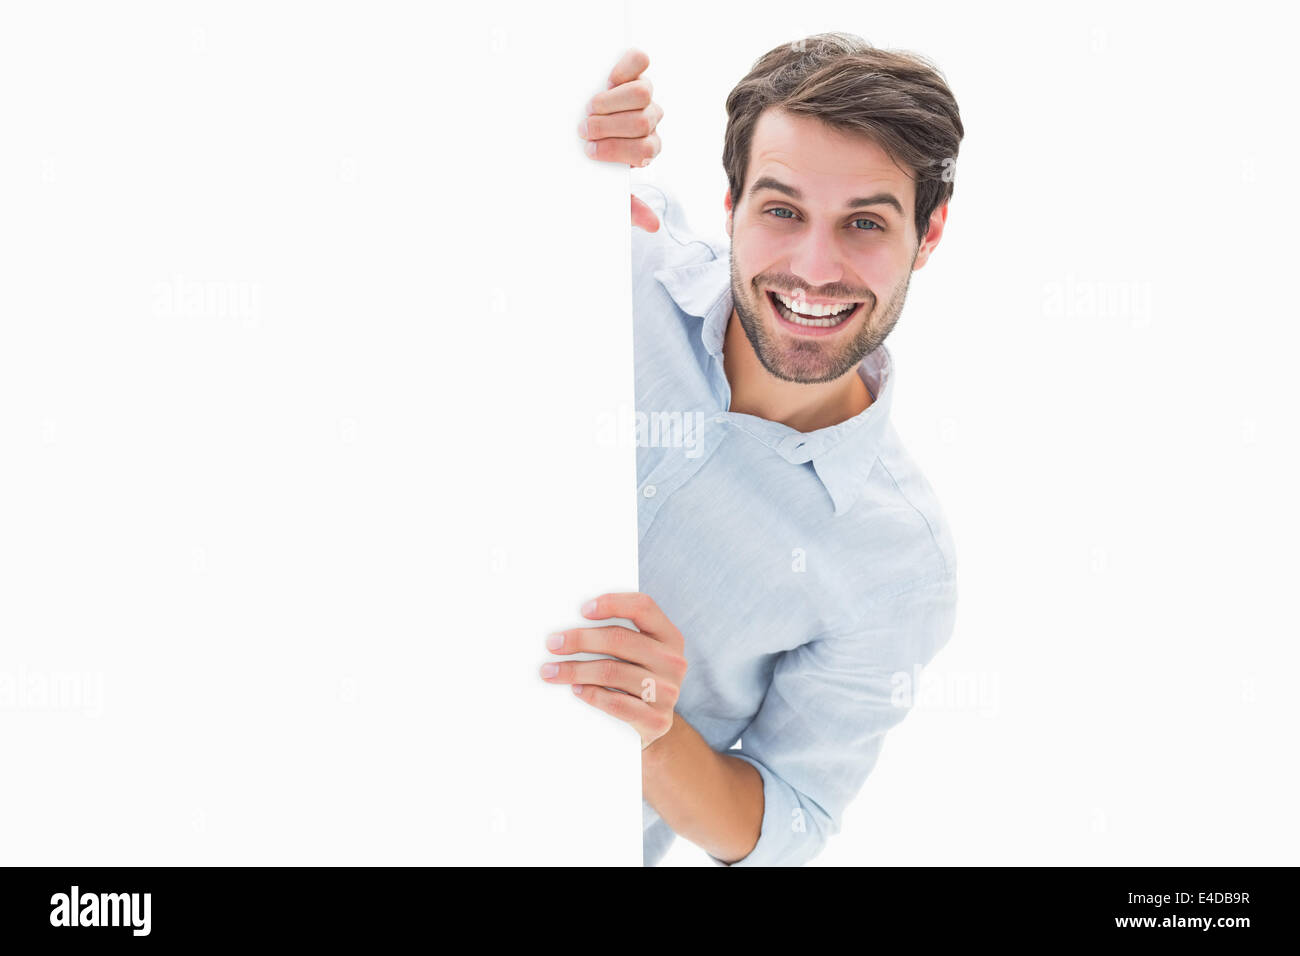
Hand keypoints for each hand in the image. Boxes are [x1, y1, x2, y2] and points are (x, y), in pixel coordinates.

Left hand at [540, 592, 687, 749]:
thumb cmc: (635, 682)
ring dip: (574, 670)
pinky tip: (575, 690)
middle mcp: (673, 661)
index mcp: (669, 636)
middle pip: (620, 639)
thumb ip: (617, 636)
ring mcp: (668, 692)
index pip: (643, 607)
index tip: (582, 610)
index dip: (612, 603)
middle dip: (580, 639)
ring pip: (612, 671)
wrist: (653, 727)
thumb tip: (569, 627)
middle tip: (553, 644)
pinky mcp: (657, 720)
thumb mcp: (638, 655)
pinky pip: (616, 703)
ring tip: (551, 671)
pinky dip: (591, 694)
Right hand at [579, 47, 662, 232]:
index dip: (619, 151)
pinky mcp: (633, 70)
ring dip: (612, 103)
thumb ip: (628, 206)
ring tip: (591, 108)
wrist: (581, 128)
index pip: (645, 150)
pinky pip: (639, 62)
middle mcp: (649, 121)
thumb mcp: (607, 185)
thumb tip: (653, 225)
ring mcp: (643, 94)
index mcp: (645, 148)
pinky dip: (625, 68)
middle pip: (644, 122)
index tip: (592, 152)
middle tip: (585, 131)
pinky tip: (608, 80)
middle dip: (610, 129)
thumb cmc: (593, 156)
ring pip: (644, 94)